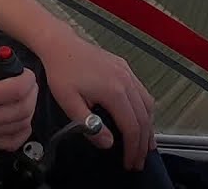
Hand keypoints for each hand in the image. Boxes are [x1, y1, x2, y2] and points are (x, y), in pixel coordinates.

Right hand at [0, 33, 38, 151]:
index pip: (15, 90)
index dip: (27, 79)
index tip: (26, 72)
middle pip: (23, 108)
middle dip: (31, 93)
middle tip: (28, 82)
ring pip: (20, 125)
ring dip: (29, 110)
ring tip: (25, 97)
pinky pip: (11, 142)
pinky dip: (22, 131)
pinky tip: (21, 120)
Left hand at [38, 30, 154, 170]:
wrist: (59, 44)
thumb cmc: (60, 71)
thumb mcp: (68, 101)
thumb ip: (88, 125)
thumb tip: (109, 143)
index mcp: (114, 92)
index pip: (132, 127)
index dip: (133, 149)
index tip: (130, 163)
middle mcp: (127, 82)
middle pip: (144, 119)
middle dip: (144, 143)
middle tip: (139, 160)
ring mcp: (128, 73)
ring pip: (148, 105)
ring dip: (148, 127)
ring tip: (145, 144)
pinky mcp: (125, 68)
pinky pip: (142, 93)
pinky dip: (145, 110)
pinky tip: (140, 118)